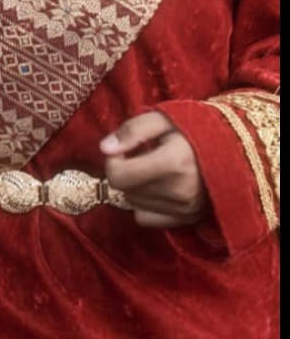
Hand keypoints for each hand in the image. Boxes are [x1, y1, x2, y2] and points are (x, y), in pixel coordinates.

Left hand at [100, 111, 204, 228]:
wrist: (234, 150)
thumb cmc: (193, 129)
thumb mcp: (161, 118)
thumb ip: (131, 130)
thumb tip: (104, 149)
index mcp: (174, 163)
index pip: (118, 176)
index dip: (114, 160)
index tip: (126, 148)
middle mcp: (180, 191)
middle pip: (124, 190)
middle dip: (125, 171)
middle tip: (142, 156)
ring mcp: (186, 209)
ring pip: (133, 203)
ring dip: (135, 186)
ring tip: (155, 169)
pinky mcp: (188, 219)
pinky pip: (145, 218)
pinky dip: (145, 203)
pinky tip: (159, 187)